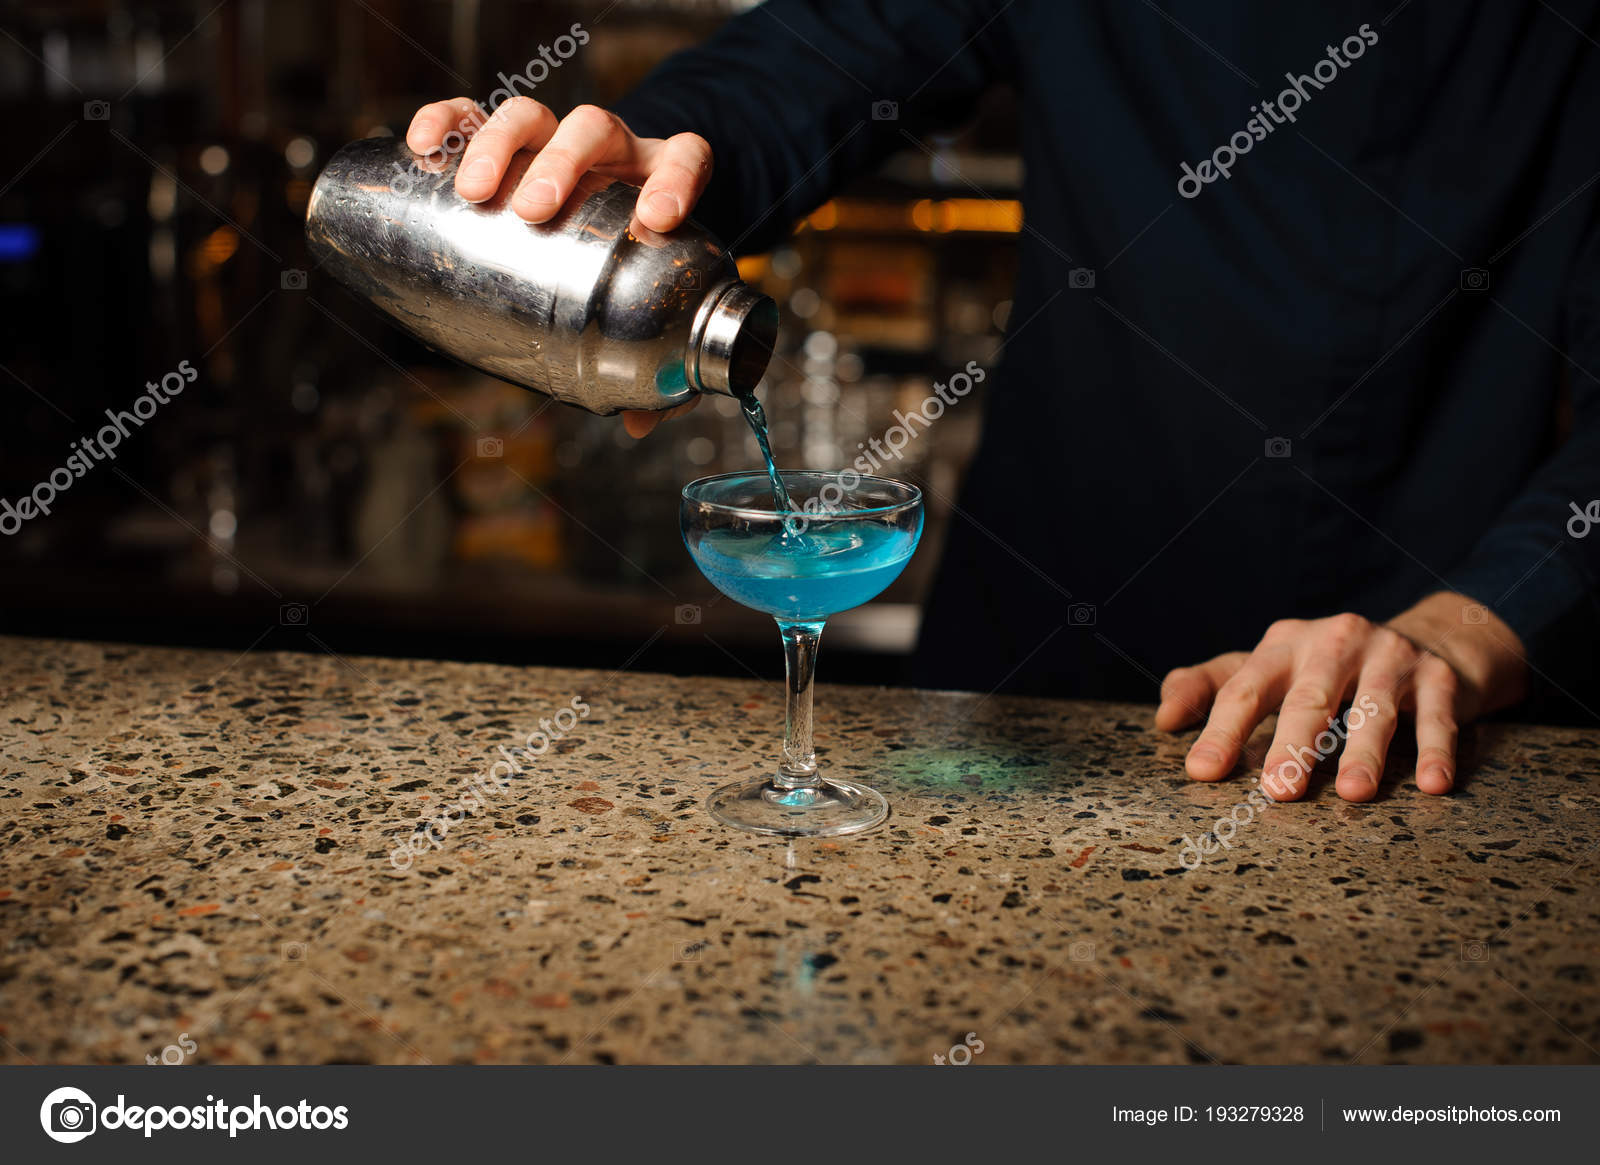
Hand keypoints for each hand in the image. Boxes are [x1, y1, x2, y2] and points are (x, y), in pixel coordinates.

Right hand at [406, 96, 714, 437]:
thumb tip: (638, 422)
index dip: (675, 179)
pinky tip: (426, 147)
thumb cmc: (630, 265)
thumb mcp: (651, 301)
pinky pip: (472, 114)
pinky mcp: (504, 140)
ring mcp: (554, 139)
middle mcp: (610, 151)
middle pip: (592, 129)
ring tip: (474, 191)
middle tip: (534, 209)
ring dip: (500, 145)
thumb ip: (656, 353)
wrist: (599, 215)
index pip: (683, 157)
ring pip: (530, 118)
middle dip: (561, 163)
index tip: (657, 217)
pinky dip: (449, 122)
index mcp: (660, 179)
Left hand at [1154, 594, 1527, 801]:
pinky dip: (1436, 750)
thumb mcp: (1267, 668)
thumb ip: (1210, 687)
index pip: (1245, 689)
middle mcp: (1335, 642)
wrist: (1428, 641)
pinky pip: (1437, 716)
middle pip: (1308, 698)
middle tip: (1278, 791)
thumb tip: (1163, 718)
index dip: (1222, 730)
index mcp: (1284, 645)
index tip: (1202, 772)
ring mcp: (1391, 656)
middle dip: (1293, 745)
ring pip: (1374, 708)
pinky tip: (1434, 784)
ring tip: (1352, 794)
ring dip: (1364, 752)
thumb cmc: (1326, 668)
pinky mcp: (1439, 676)